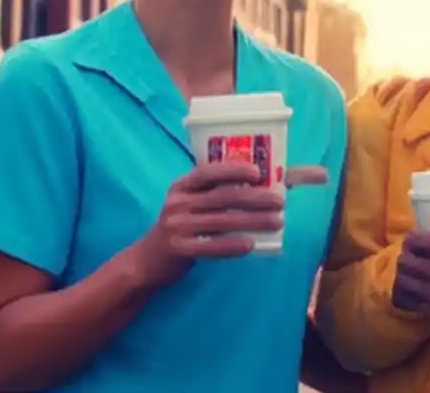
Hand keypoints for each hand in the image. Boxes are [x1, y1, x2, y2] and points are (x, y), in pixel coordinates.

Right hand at [131, 163, 325, 288]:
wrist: (149, 260)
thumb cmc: (183, 225)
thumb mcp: (192, 203)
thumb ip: (219, 192)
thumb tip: (263, 184)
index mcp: (183, 185)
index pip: (209, 171)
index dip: (234, 170)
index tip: (258, 173)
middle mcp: (178, 202)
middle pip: (222, 197)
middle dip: (255, 198)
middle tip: (280, 202)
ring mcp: (177, 226)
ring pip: (222, 221)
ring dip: (253, 221)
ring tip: (278, 222)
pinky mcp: (179, 249)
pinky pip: (210, 246)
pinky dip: (232, 245)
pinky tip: (251, 245)